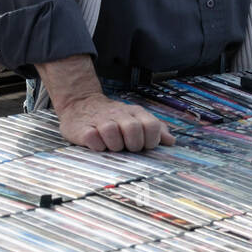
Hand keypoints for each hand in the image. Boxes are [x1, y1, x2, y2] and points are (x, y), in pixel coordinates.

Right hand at [55, 92, 174, 151]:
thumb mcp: (136, 118)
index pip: (152, 125)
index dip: (151, 140)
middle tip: (128, 148)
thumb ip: (155, 129)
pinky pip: (93, 139)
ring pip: (112, 133)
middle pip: (133, 129)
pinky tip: (98, 146)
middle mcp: (119, 114)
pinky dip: (97, 146)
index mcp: (135, 112)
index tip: (145, 146)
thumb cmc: (113, 116)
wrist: (81, 104)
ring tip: (112, 146)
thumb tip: (171, 141)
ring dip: (114, 146)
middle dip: (133, 144)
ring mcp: (100, 121)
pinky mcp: (83, 129)